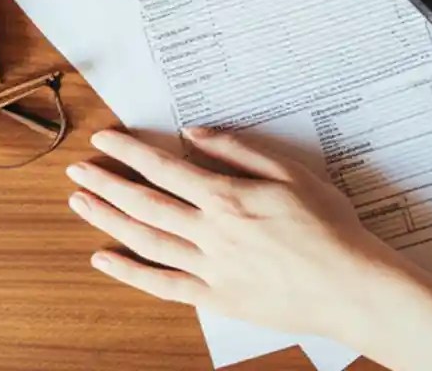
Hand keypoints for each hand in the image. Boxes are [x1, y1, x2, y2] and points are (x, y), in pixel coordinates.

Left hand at [64, 128, 418, 344]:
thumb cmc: (330, 227)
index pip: (164, 168)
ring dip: (108, 220)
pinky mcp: (216, 298)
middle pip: (145, 203)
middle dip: (107, 184)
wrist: (352, 286)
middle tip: (78, 171)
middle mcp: (212, 232)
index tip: (104, 140)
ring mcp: (211, 268)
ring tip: (80, 204)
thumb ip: (239, 151)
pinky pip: (162, 284)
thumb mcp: (292, 173)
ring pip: (146, 240)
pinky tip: (104, 259)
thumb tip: (195, 133)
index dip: (129, 152)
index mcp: (228, 197)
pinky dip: (129, 272)